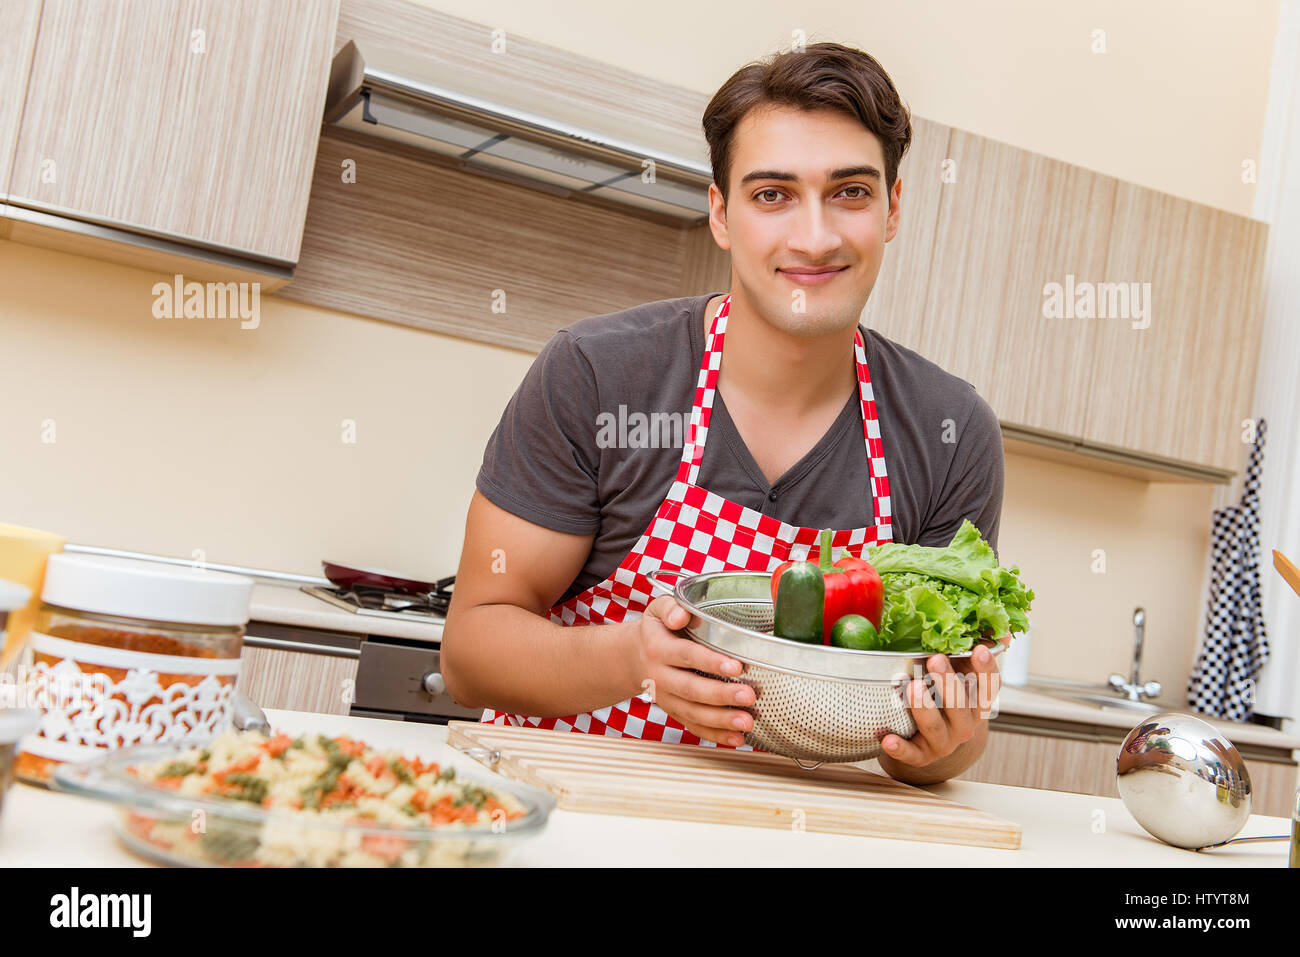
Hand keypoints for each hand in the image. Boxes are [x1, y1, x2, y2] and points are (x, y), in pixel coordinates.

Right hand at [630, 595, 754, 746]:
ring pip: (693, 713)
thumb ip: (670, 607)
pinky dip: (715, 736)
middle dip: (721, 695)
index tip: (736, 666)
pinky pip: (694, 727)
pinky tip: (736, 739)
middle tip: (748, 697)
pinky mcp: (675, 712)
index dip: (710, 662)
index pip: (686, 655)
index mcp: (658, 649)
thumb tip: (681, 615)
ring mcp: (667, 698)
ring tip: (747, 722)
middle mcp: (661, 677)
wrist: (632, 658)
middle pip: (691, 689)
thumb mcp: (657, 611)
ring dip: (721, 720)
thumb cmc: (656, 631)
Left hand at [878, 636, 1005, 769]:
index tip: (979, 648)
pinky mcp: (921, 756)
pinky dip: (900, 748)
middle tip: (935, 658)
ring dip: (925, 709)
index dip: (986, 668)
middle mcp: (965, 725)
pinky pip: (911, 754)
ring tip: (913, 687)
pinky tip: (887, 739)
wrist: (930, 739)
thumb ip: (975, 650)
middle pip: (961, 707)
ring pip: (937, 728)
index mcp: (978, 703)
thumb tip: (1001, 630)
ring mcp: (944, 742)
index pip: (990, 687)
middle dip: (949, 683)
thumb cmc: (946, 698)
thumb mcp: (962, 674)